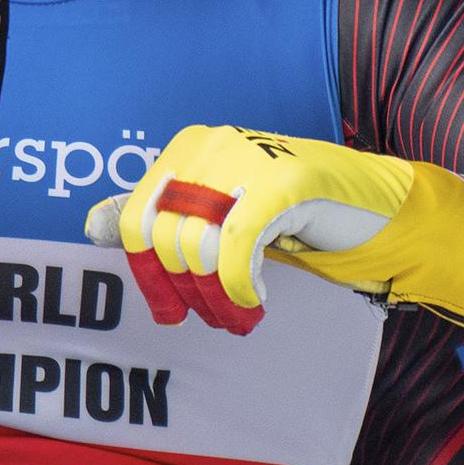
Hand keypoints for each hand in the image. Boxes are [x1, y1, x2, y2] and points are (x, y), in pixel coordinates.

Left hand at [81, 124, 416, 332]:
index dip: (149, 276)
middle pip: (168, 239)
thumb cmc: (289, 213)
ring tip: (239, 315)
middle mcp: (211, 144)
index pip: (136, 220)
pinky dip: (239, 285)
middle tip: (218, 320)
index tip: (170, 313)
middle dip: (188, 293)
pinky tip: (255, 302)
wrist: (372, 204)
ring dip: (217, 298)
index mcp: (187, 147)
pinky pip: (236, 246)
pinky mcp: (284, 180)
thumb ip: (160, 219)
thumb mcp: (218, 215)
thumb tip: (90, 228)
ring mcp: (248, 157)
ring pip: (201, 247)